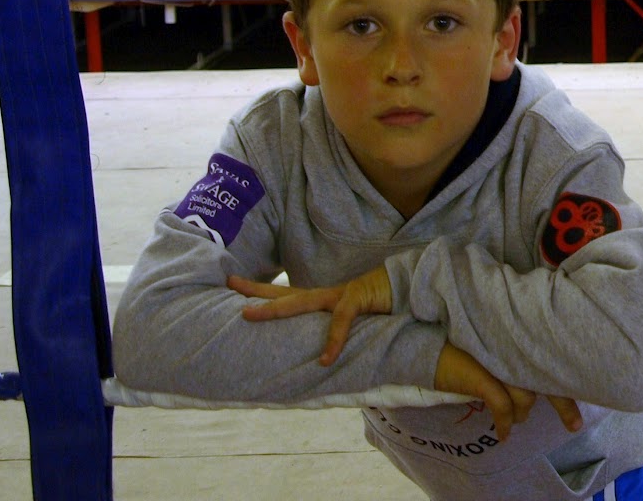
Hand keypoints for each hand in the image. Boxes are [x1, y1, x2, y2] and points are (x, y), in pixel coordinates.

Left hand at [228, 265, 392, 366]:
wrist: (414, 288)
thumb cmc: (386, 306)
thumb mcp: (357, 322)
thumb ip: (339, 334)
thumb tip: (324, 357)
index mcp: (325, 300)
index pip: (288, 295)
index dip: (262, 292)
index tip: (235, 286)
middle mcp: (327, 295)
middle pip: (285, 291)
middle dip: (255, 290)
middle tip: (229, 283)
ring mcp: (342, 294)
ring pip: (302, 301)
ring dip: (275, 308)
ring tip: (249, 315)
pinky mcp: (359, 297)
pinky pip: (342, 321)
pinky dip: (333, 340)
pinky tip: (325, 360)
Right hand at [434, 342, 582, 442]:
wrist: (432, 345)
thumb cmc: (469, 344)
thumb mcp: (500, 345)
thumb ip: (522, 355)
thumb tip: (542, 381)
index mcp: (523, 339)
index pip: (553, 358)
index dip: (570, 379)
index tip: (586, 396)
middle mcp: (516, 349)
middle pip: (547, 378)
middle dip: (564, 405)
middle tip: (575, 426)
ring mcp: (499, 361)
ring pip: (526, 396)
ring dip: (522, 413)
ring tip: (516, 419)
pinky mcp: (481, 375)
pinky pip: (501, 405)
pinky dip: (504, 422)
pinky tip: (504, 435)